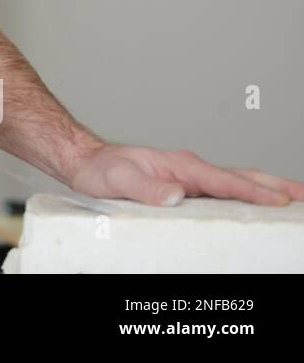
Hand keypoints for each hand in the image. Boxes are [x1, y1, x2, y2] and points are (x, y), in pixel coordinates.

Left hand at [69, 143, 303, 205]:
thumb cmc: (101, 170)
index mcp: (180, 165)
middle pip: (243, 177)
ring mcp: (192, 177)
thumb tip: (176, 196)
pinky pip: (225, 191)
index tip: (279, 202)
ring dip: (268, 191)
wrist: (87, 162)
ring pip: (238, 183)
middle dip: (277, 187)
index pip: (225, 181)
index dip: (252, 192)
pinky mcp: (188, 186)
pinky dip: (248, 196)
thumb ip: (146, 188)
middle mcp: (191, 169)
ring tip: (295, 202)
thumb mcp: (118, 180)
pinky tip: (257, 207)